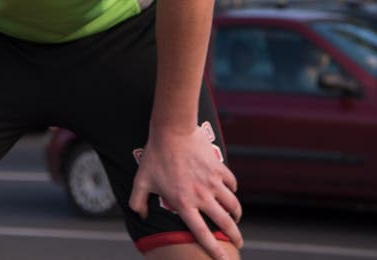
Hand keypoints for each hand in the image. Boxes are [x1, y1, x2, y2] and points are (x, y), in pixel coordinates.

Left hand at [129, 125, 242, 259]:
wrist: (172, 130)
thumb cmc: (155, 155)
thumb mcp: (141, 180)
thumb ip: (138, 201)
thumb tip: (140, 215)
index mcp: (184, 203)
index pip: (202, 233)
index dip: (214, 249)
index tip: (223, 258)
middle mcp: (201, 196)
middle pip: (225, 223)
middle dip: (235, 236)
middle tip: (238, 242)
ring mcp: (212, 181)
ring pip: (233, 204)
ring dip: (236, 214)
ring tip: (235, 217)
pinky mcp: (218, 167)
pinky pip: (232, 183)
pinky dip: (234, 189)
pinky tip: (231, 190)